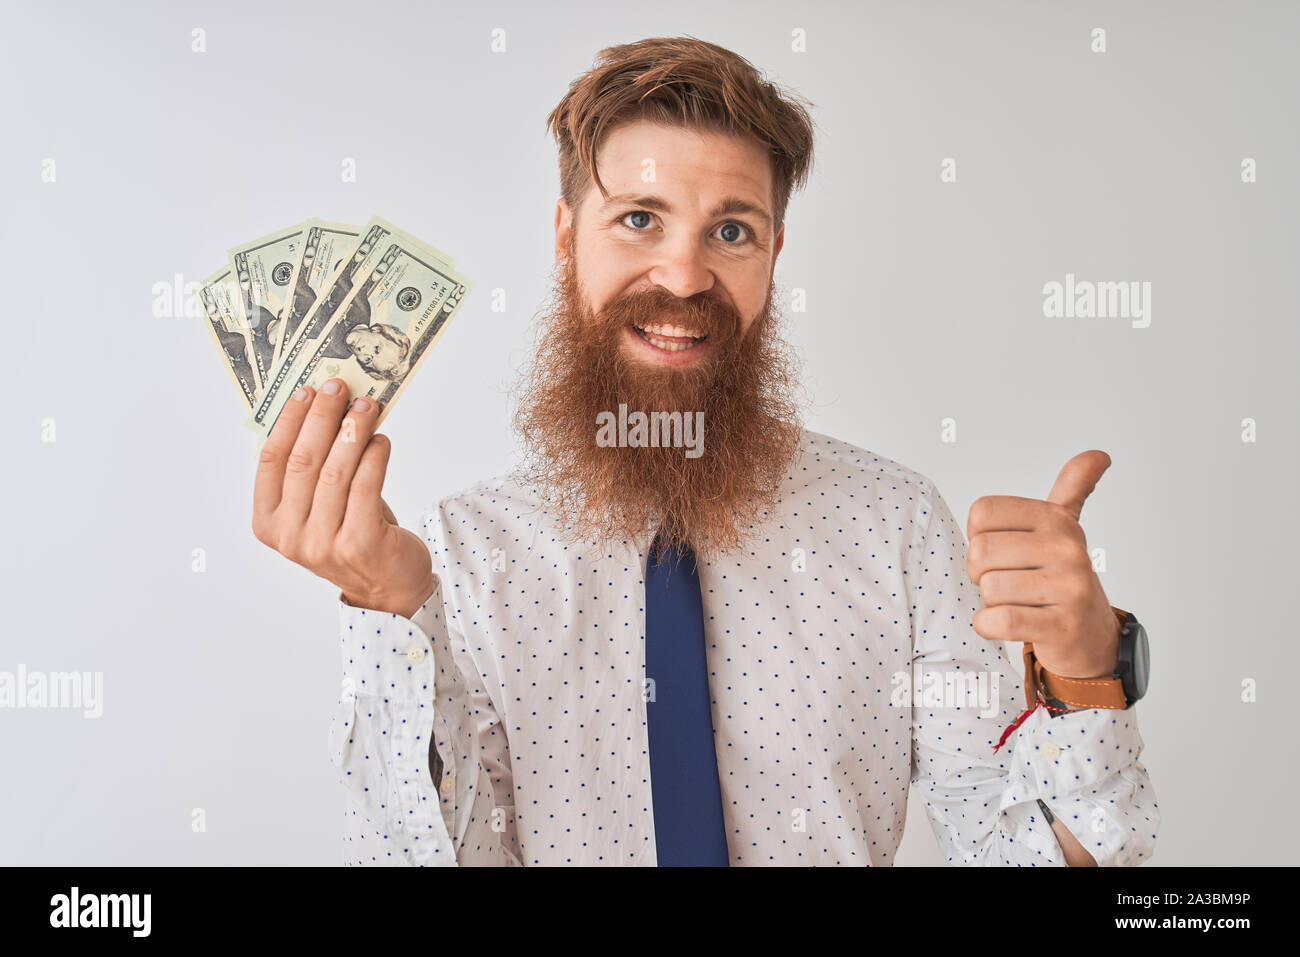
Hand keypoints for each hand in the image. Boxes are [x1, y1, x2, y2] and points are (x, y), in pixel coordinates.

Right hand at [251, 378, 434, 618]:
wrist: (387, 586)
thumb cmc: (351, 536)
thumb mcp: (319, 506)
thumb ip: (313, 469)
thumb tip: (326, 408)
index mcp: (268, 522)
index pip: (271, 461)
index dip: (289, 421)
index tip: (305, 391)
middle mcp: (290, 536)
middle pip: (303, 461)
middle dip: (322, 417)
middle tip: (338, 387)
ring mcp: (322, 544)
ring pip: (335, 472)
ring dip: (352, 431)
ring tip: (366, 407)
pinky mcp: (359, 544)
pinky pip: (365, 487)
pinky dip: (374, 457)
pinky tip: (380, 440)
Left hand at [965, 450, 1121, 678]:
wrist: (1091, 637)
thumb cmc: (1063, 580)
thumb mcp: (1065, 529)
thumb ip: (1073, 489)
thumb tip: (1098, 455)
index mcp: (1057, 521)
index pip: (982, 513)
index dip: (978, 537)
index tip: (1002, 553)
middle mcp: (1067, 549)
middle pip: (980, 553)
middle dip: (980, 574)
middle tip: (1006, 583)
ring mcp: (1068, 588)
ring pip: (989, 588)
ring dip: (991, 603)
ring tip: (1018, 603)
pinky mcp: (1061, 625)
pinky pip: (1000, 620)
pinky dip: (989, 626)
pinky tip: (1005, 624)